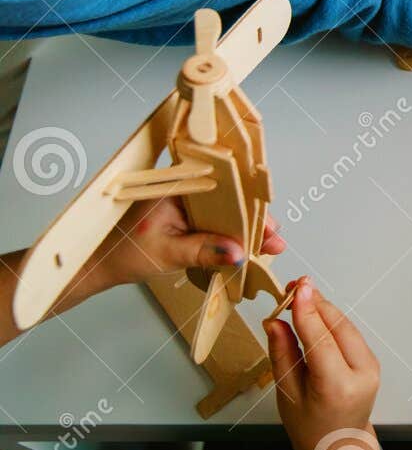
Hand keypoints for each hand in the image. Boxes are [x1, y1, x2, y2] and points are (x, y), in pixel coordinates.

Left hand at [79, 197, 284, 295]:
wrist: (100, 263)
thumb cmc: (123, 253)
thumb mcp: (168, 254)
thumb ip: (203, 251)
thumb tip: (239, 253)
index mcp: (177, 186)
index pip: (224, 190)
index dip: (250, 208)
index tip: (269, 228)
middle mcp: (184, 187)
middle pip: (230, 199)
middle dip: (254, 222)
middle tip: (274, 243)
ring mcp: (186, 201)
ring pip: (224, 211)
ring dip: (244, 230)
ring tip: (265, 248)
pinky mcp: (185, 215)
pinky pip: (214, 220)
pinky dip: (229, 234)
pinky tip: (244, 247)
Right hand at [265, 277, 380, 449]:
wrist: (339, 445)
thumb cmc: (309, 426)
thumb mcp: (287, 393)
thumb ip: (282, 354)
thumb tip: (275, 321)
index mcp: (338, 388)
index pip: (321, 341)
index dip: (308, 312)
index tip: (297, 288)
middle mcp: (362, 375)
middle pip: (338, 328)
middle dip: (316, 304)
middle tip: (292, 286)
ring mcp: (372, 367)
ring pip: (346, 327)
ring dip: (323, 308)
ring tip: (299, 294)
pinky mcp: (372, 360)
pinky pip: (350, 333)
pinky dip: (332, 321)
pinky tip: (314, 312)